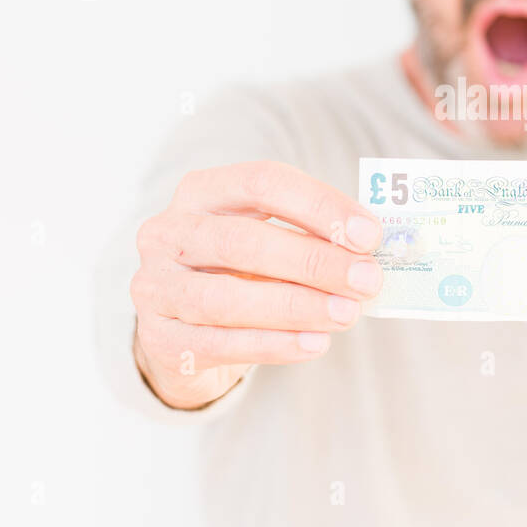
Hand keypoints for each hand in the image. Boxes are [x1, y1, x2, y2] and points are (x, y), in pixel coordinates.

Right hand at [130, 161, 383, 408]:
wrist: (185, 331)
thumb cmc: (242, 272)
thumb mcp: (269, 240)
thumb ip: (312, 239)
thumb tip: (371, 253)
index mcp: (202, 191)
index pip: (262, 182)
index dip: (319, 206)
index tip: (369, 234)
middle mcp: (168, 233)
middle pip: (244, 241)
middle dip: (314, 261)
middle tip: (366, 280)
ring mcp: (156, 287)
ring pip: (226, 298)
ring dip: (296, 306)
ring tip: (346, 315)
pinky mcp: (159, 339)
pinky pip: (220, 344)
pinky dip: (274, 345)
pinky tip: (315, 343)